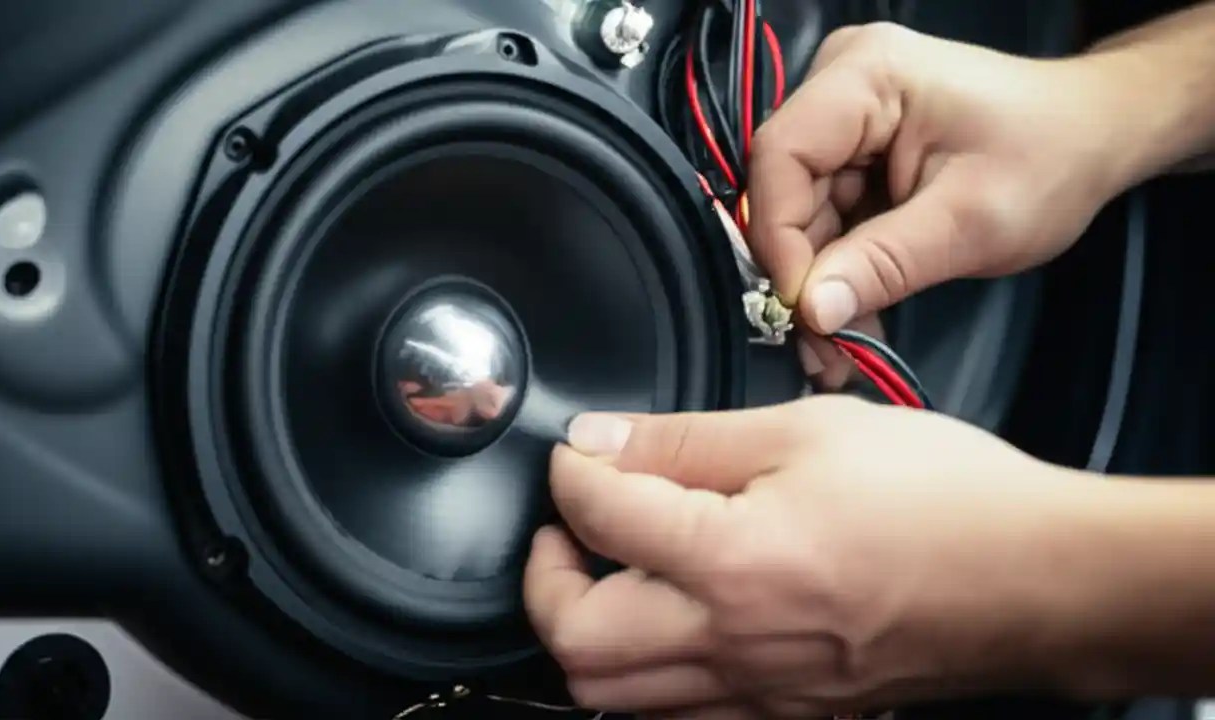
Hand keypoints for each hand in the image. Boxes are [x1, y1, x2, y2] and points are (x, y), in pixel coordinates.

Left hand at [524, 398, 1103, 717]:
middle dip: (546, 580)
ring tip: (611, 574)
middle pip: (576, 644)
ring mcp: (760, 693)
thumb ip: (687, 442)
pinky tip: (669, 624)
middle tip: (567, 529)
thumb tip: (603, 440)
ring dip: (588, 633)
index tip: (576, 454)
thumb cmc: (945, 502)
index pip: (598, 517)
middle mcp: (734, 643)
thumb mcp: (807, 433)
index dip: (569, 472)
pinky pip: (681, 719)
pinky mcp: (789, 713)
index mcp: (733, 561)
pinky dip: (647, 678)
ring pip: (617, 699)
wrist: (1038, 580)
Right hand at [746, 24, 1136, 373]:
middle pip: (782, 189)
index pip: (781, 156)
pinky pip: (823, 219)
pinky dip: (837, 273)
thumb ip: (885, 264)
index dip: (779, 236)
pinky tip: (850, 320)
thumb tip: (812, 311)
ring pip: (798, 214)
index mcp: (867, 75)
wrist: (1092, 139)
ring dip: (817, 286)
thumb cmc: (1050, 159)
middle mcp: (841, 84)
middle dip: (800, 274)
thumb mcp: (970, 222)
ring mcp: (844, 118)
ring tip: (837, 352)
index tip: (802, 306)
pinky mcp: (851, 152)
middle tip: (818, 347)